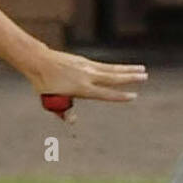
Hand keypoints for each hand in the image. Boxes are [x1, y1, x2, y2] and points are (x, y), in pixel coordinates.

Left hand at [24, 48, 146, 103]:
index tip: (133, 96)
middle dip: (130, 78)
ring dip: (127, 69)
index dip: (119, 96)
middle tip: (145, 77)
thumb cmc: (44, 84)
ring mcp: (86, 67)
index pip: (104, 93)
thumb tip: (72, 122)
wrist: (38, 61)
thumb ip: (63, 111)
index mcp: (81, 88)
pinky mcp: (84, 61)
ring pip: (111, 69)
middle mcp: (87, 76)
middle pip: (113, 77)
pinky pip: (104, 65)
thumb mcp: (51, 101)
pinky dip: (115, 67)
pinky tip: (123, 68)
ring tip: (142, 69)